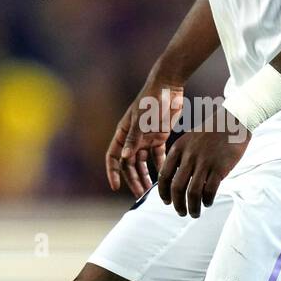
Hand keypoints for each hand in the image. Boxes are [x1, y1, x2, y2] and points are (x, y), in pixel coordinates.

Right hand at [106, 78, 184, 196]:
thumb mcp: (141, 120)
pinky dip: (160, 166)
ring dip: (145, 176)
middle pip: (128, 164)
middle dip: (132, 179)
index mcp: (123, 133)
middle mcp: (132, 138)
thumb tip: (124, 158)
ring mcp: (145, 138)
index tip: (116, 187)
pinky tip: (165, 177)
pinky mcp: (159, 137)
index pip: (113, 156)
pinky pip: (158, 156)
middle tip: (140, 194)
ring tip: (150, 191)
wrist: (168, 85)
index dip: (112, 172)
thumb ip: (134, 139)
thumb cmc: (151, 99)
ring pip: (142, 163)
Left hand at [157, 116, 249, 217]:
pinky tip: (208, 203)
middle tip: (180, 212)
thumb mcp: (189, 140)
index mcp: (178, 149)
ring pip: (192, 193)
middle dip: (177, 204)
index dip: (163, 192)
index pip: (164, 176)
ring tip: (194, 213)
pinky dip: (207, 200)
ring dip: (192, 207)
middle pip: (176, 188)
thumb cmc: (211, 133)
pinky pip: (209, 190)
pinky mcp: (219, 168)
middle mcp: (189, 156)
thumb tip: (177, 181)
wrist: (232, 121)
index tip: (166, 201)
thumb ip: (181, 158)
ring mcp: (204, 162)